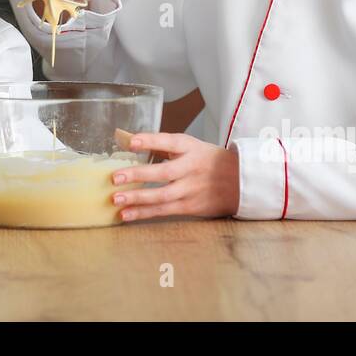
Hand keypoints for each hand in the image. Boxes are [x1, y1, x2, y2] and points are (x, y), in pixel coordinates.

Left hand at [111, 133, 240, 220]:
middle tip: (115, 177)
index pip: (169, 141)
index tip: (130, 141)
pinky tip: (126, 215)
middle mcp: (191, 168)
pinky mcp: (191, 206)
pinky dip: (144, 213)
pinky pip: (164, 211)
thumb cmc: (207, 160)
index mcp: (190, 147)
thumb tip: (127, 140)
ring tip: (116, 200)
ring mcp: (191, 189)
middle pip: (164, 172)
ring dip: (138, 199)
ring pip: (162, 196)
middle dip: (139, 175)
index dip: (150, 141)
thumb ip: (163, 146)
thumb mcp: (190, 146)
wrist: (240, 181)